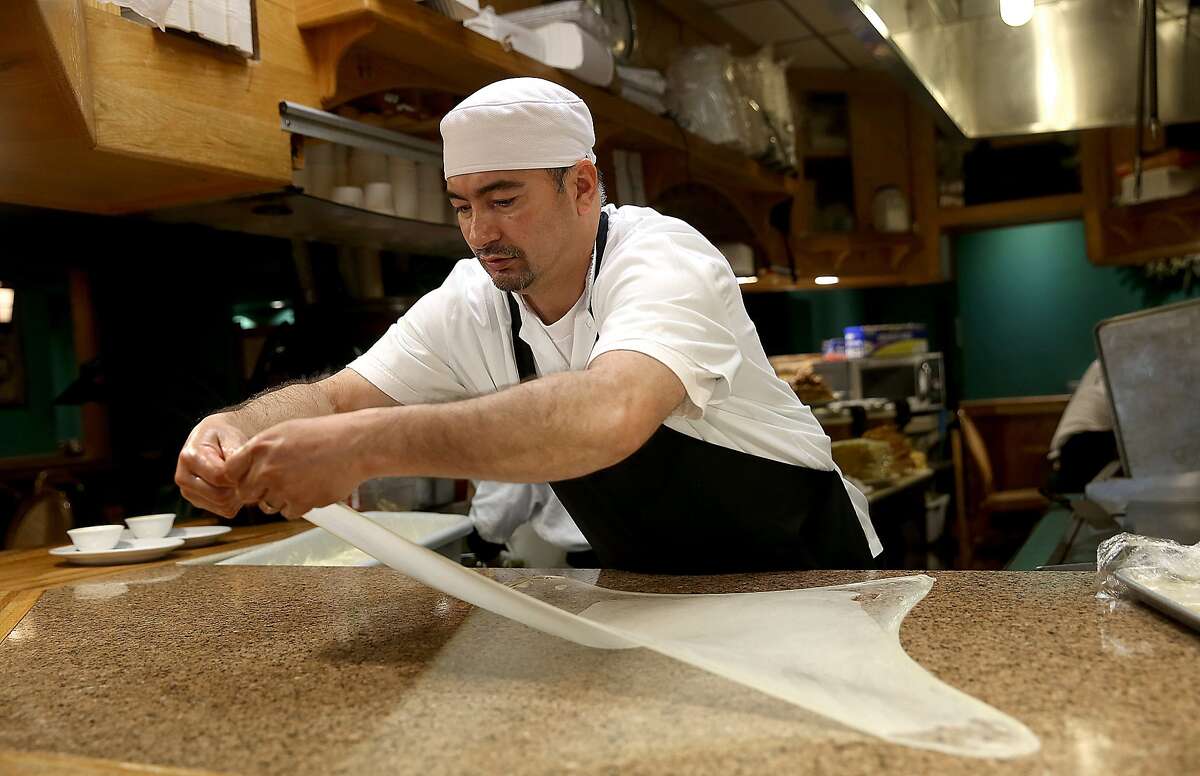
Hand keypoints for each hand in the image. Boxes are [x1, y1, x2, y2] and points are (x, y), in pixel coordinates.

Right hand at [175, 413, 249, 516]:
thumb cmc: (225, 434)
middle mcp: (184, 477)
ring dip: (239, 496)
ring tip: (242, 478)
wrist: (217, 437)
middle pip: (221, 496)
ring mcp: (189, 492)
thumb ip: (234, 454)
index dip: (239, 474)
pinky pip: (225, 511)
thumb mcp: (231, 435)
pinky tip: (236, 486)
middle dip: (240, 487)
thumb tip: (237, 475)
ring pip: (224, 507)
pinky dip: (236, 502)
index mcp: (189, 457)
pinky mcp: (198, 502)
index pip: (220, 477)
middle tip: (249, 475)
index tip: (248, 466)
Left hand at [224, 415, 369, 519]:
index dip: (239, 477)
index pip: (229, 472)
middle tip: (277, 483)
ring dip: (281, 498)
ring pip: (268, 505)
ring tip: (302, 481)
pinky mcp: (300, 502)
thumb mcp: (286, 431)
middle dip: (258, 491)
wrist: (356, 444)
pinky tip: (311, 488)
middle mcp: (267, 468)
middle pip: (245, 493)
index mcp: (260, 447)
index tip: (249, 478)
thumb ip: (263, 450)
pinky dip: (298, 505)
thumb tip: (248, 466)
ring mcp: (283, 487)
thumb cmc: (326, 434)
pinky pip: (288, 513)